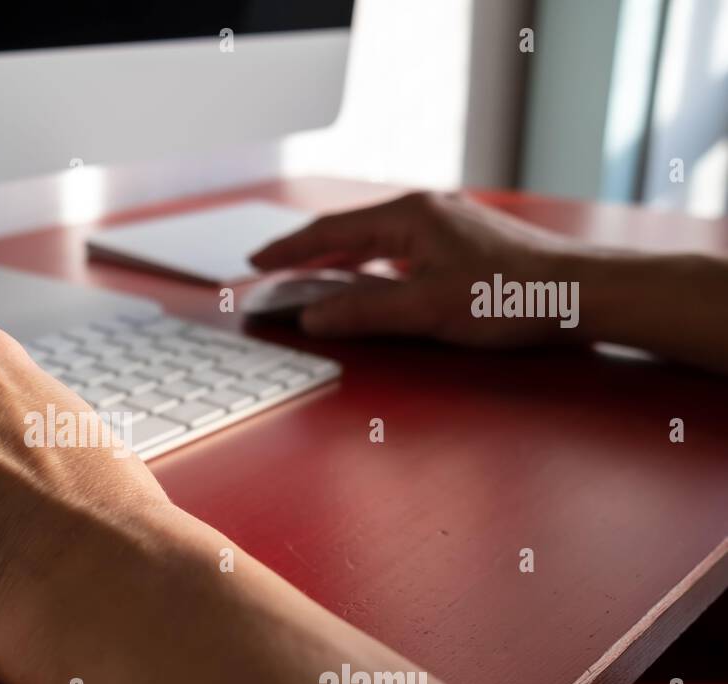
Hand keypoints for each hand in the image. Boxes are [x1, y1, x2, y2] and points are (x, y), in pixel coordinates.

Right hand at [250, 191, 578, 346]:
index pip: (330, 231)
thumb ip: (363, 313)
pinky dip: (371, 265)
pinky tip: (368, 282)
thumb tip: (313, 316)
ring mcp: (446, 224)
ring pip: (375, 239)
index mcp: (409, 216)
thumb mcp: (426, 310)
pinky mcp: (462, 243)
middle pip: (349, 230)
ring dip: (339, 260)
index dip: (288, 249)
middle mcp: (425, 211)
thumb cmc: (513, 296)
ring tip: (311, 279)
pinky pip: (399, 249)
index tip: (257, 262)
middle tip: (275, 270)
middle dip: (308, 252)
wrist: (581, 293)